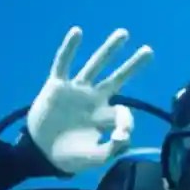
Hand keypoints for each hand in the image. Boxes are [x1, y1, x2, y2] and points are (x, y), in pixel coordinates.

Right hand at [27, 26, 153, 174]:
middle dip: (132, 66)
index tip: (121, 135)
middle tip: (149, 51)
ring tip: (124, 34)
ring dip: (109, 50)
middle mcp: (93, 99)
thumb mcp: (94, 158)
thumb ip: (112, 150)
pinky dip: (69, 48)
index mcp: (103, 116)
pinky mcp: (57, 86)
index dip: (126, 122)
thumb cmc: (69, 156)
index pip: (123, 112)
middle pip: (117, 79)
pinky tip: (77, 32)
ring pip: (95, 65)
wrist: (41, 153)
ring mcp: (75, 90)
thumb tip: (124, 135)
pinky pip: (63, 63)